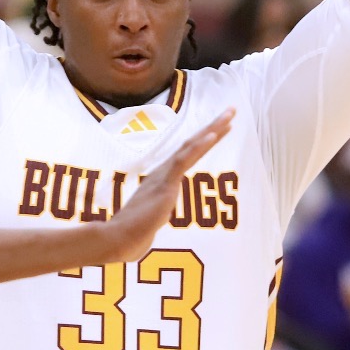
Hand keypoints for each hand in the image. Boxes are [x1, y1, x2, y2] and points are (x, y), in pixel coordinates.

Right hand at [100, 109, 234, 261]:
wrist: (117, 240)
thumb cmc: (131, 237)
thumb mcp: (149, 224)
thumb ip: (153, 220)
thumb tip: (150, 229)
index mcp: (162, 179)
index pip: (187, 155)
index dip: (204, 140)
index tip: (220, 128)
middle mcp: (164, 172)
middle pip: (192, 144)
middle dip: (214, 126)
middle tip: (232, 110)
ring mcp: (164, 176)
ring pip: (191, 146)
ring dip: (212, 129)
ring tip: (230, 115)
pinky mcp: (165, 184)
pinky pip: (184, 161)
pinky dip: (199, 146)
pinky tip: (213, 135)